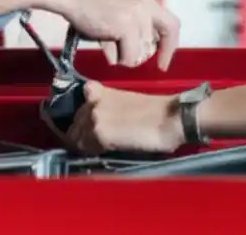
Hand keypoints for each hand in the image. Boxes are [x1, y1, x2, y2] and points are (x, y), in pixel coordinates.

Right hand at [51, 0, 179, 68]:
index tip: (162, 63)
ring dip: (127, 57)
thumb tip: (140, 52)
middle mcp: (145, 5)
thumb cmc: (89, 4)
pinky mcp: (125, 26)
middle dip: (143, 55)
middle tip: (128, 58)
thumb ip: (133, 25)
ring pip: (142, 51)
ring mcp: (136, 15)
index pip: (172, 24)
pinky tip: (108, 53)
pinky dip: (119, 59)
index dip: (169, 46)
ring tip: (112, 51)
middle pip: (157, 41)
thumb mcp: (118, 8)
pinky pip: (129, 55)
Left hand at [66, 81, 184, 154]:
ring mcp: (95, 117)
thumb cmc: (158, 112)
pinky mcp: (100, 133)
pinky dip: (91, 153)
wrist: (171, 118)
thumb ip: (108, 108)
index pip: (76, 108)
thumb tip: (98, 126)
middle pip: (74, 125)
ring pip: (75, 138)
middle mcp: (93, 102)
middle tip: (93, 145)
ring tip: (99, 151)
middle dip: (80, 135)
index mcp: (100, 91)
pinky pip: (84, 148)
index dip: (78, 121)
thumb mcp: (127, 102)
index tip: (81, 130)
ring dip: (85, 145)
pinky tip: (104, 154)